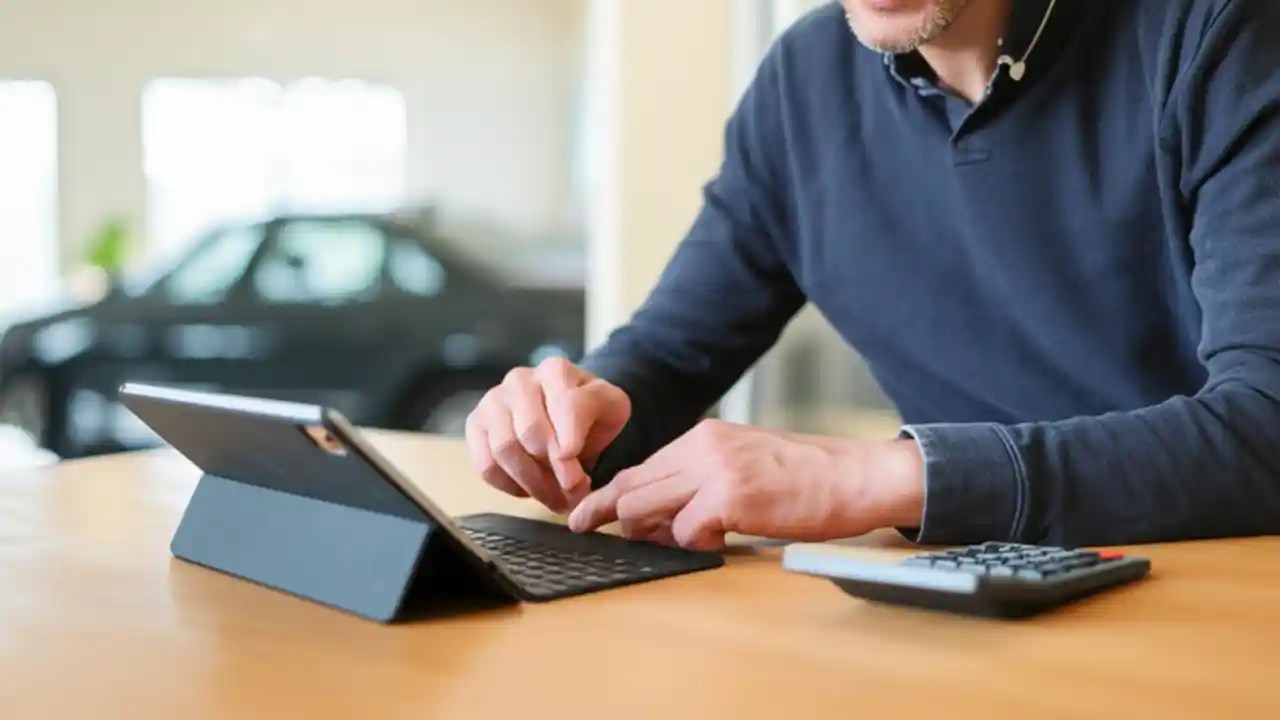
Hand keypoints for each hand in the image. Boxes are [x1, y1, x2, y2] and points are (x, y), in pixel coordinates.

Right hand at [464, 358, 631, 512]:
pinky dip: (509, 485)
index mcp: (556, 370)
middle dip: (552, 471)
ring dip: (532, 483)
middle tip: (570, 494)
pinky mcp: (475, 424)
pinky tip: (529, 488)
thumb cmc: (589, 413)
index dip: (570, 446)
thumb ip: (593, 425)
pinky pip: (485, 464)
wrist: (565, 416)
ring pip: (505, 449)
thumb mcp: (610, 410)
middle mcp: (520, 379)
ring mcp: (493, 400)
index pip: (564, 406)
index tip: (578, 478)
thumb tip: (565, 459)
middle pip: (530, 431)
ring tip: (554, 496)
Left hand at [567, 419, 923, 549]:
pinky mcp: (730, 498)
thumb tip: (657, 515)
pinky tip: (723, 538)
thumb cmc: (807, 478)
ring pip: (644, 508)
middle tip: (617, 539)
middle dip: (615, 520)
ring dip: (654, 535)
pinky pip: (684, 532)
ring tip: (689, 538)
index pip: (639, 469)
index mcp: (704, 436)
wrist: (856, 476)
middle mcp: (702, 447)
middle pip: (631, 488)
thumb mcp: (745, 461)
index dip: (607, 498)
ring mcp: (714, 471)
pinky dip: (694, 544)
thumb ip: (701, 478)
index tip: (582, 516)